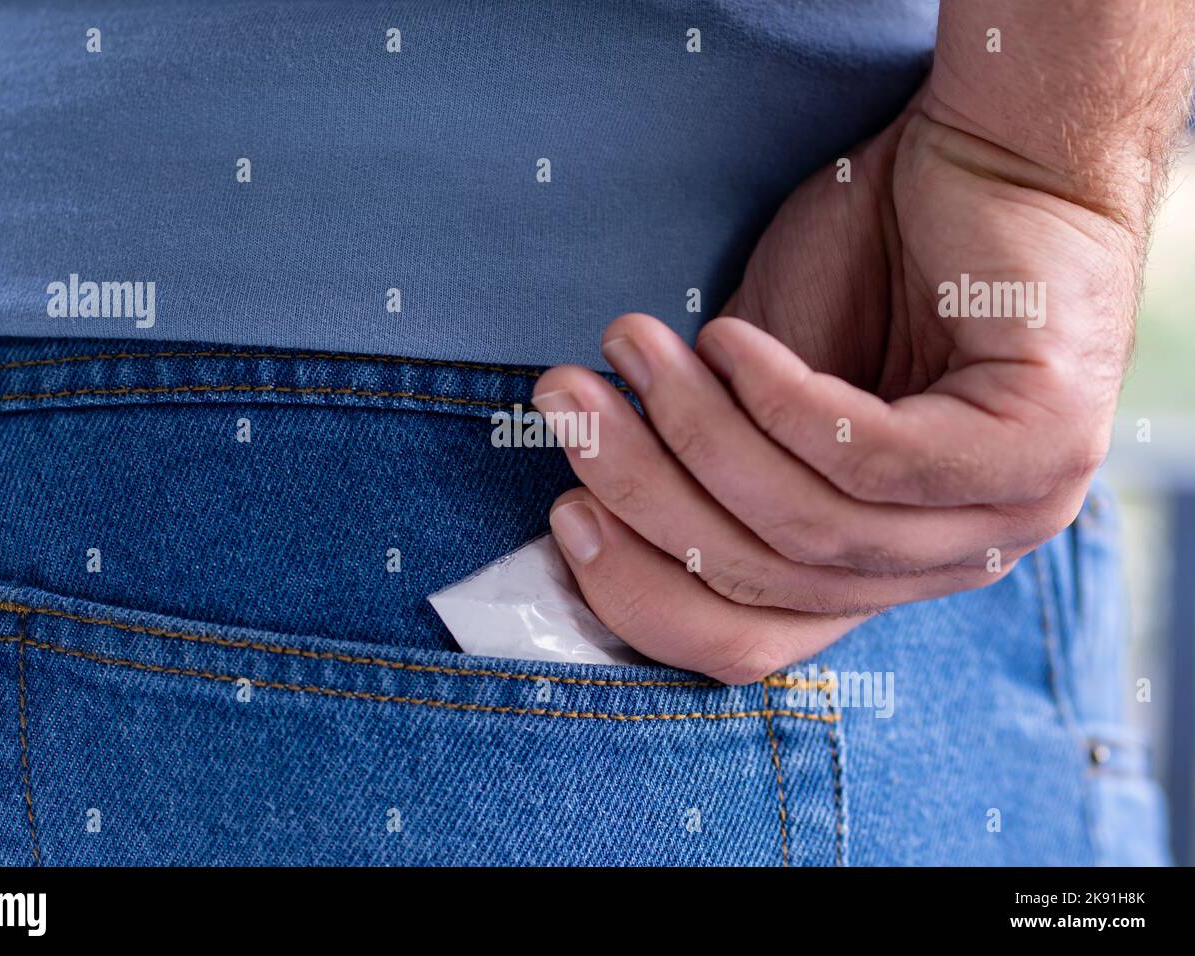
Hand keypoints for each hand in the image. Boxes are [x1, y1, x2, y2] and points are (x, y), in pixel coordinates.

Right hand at [533, 90, 1145, 683]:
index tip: (563, 511)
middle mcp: (944, 564)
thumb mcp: (755, 388)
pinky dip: (782, 404)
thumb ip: (701, 464)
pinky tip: (730, 343)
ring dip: (698, 435)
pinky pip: (875, 462)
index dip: (641, 594)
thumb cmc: (869, 264)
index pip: (748, 642)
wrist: (990, 150)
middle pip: (768, 586)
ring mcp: (1007, 517)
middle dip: (646, 495)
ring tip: (637, 350)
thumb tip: (582, 519)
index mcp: (876, 567)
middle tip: (570, 402)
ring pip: (813, 528)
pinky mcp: (1041, 449)